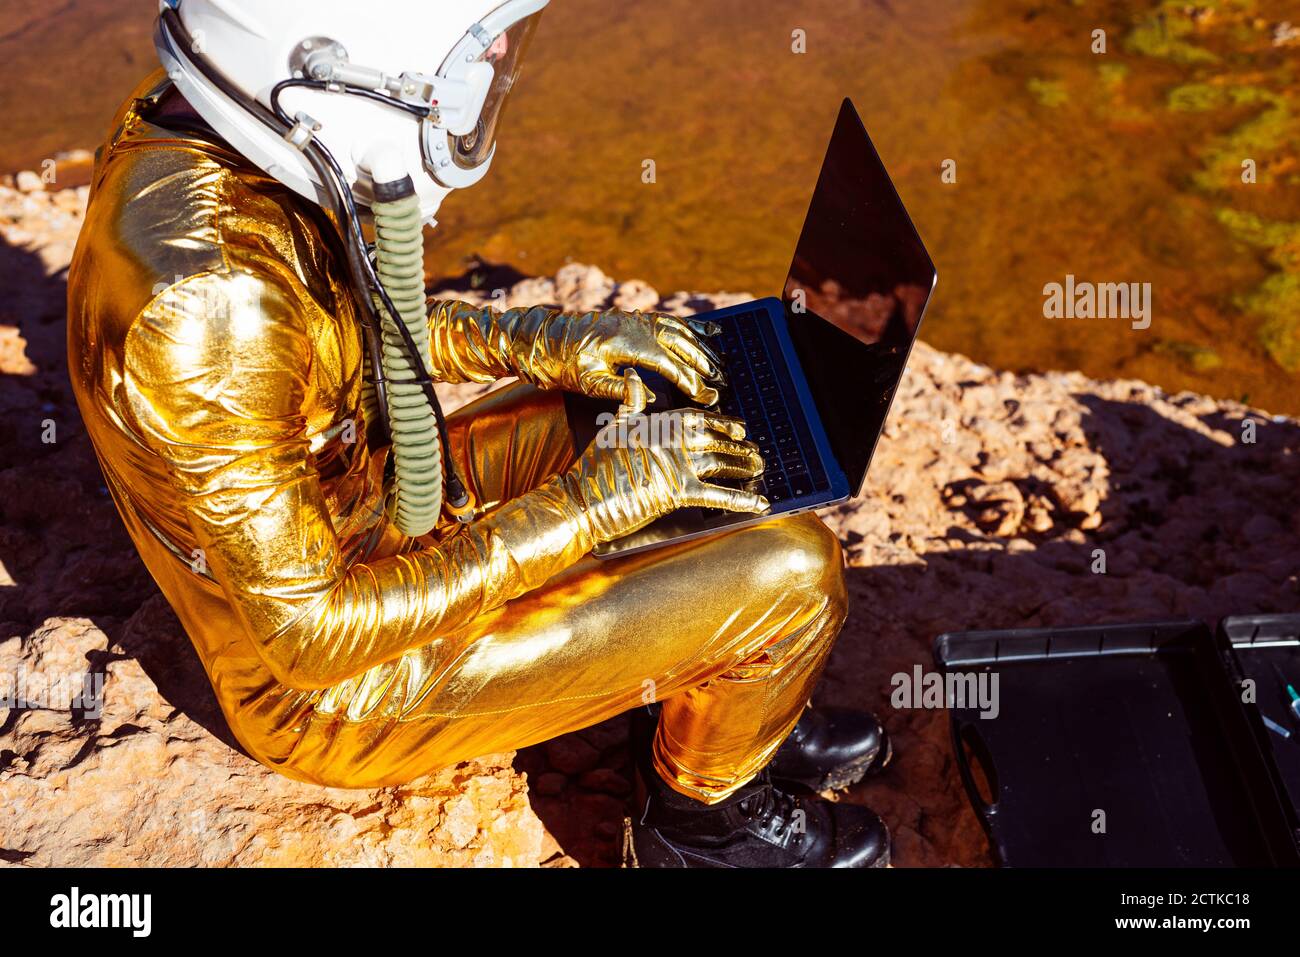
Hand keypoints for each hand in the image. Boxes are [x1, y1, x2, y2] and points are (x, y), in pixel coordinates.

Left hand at [540, 309, 725, 407]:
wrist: (541, 338)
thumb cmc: (561, 364)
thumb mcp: (587, 382)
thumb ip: (619, 389)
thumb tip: (652, 396)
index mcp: (624, 343)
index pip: (668, 363)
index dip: (691, 381)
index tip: (708, 396)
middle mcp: (633, 326)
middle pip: (679, 344)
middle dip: (703, 364)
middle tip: (722, 383)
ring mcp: (634, 319)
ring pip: (678, 329)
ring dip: (701, 345)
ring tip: (721, 361)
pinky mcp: (632, 317)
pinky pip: (668, 320)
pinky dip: (690, 327)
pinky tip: (708, 332)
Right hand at [562, 409, 769, 543]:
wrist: (582, 498)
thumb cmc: (593, 466)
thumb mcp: (614, 426)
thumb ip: (631, 403)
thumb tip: (634, 375)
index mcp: (658, 424)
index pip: (697, 418)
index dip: (720, 422)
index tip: (737, 427)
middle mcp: (671, 441)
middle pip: (714, 440)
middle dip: (737, 446)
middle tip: (755, 450)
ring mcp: (675, 466)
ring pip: (720, 463)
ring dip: (743, 466)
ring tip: (759, 468)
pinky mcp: (677, 492)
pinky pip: (717, 495)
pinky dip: (741, 500)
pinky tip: (759, 503)